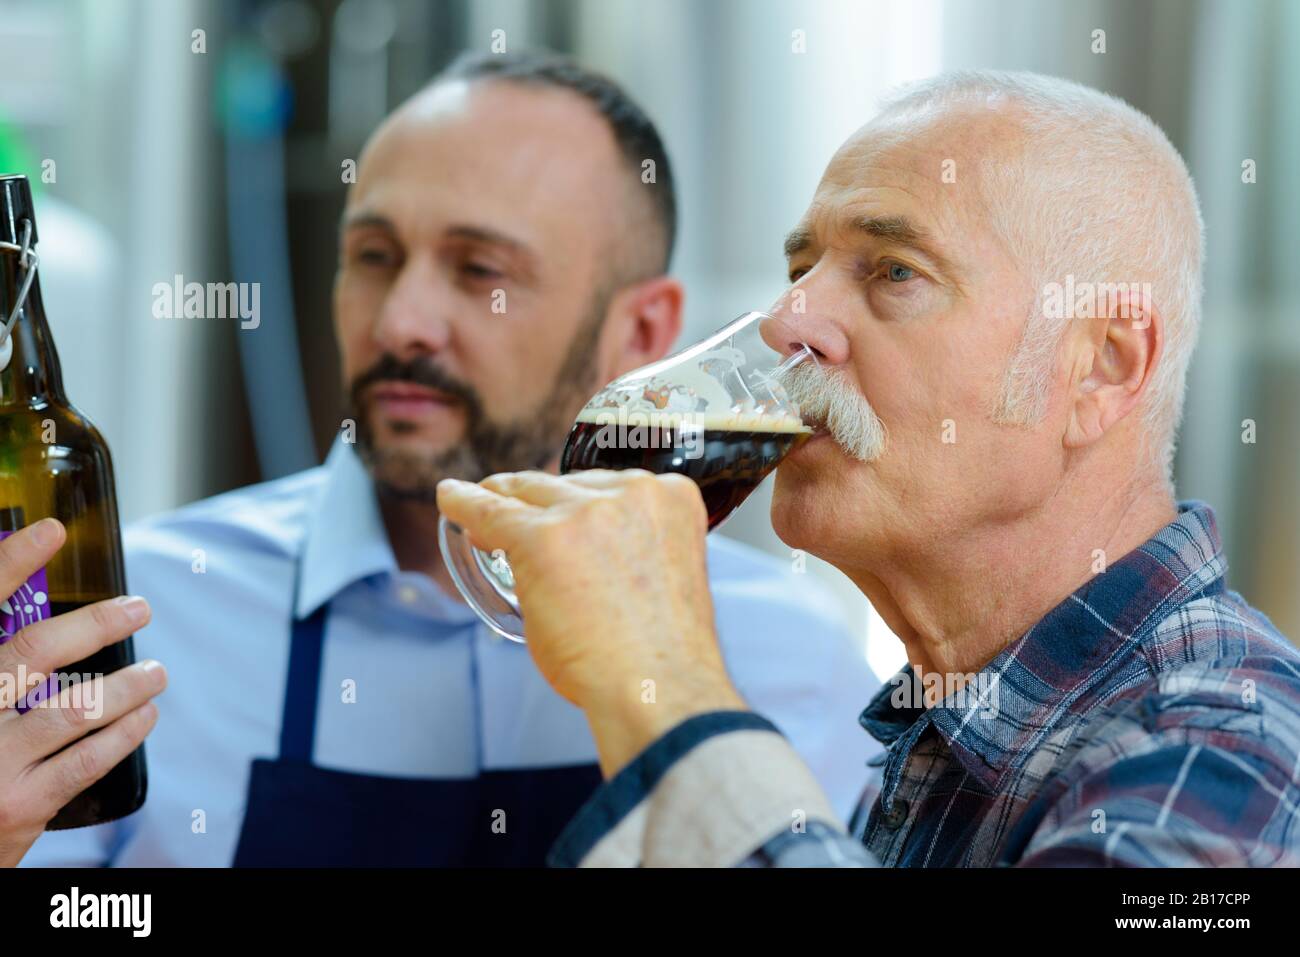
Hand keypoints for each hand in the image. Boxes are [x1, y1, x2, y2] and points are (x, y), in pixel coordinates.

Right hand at [0, 519, 165, 866]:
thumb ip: (1, 663)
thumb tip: (31, 626)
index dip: (9, 564)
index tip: (50, 532)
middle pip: (31, 652)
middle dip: (93, 624)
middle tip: (137, 609)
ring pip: (72, 709)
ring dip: (126, 686)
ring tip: (156, 672)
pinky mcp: (18, 807)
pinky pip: (85, 761)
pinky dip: (124, 734)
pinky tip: (145, 717)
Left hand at [437, 469, 745, 775]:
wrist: (655, 687)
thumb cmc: (660, 655)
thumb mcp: (661, 573)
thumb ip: (628, 549)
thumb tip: (577, 555)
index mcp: (672, 497)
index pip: (607, 485)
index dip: (571, 500)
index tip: (555, 513)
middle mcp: (631, 492)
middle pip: (565, 484)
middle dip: (536, 501)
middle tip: (510, 514)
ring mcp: (585, 511)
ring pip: (527, 492)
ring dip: (502, 501)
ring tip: (477, 509)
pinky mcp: (541, 535)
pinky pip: (488, 510)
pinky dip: (464, 503)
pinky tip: (450, 498)